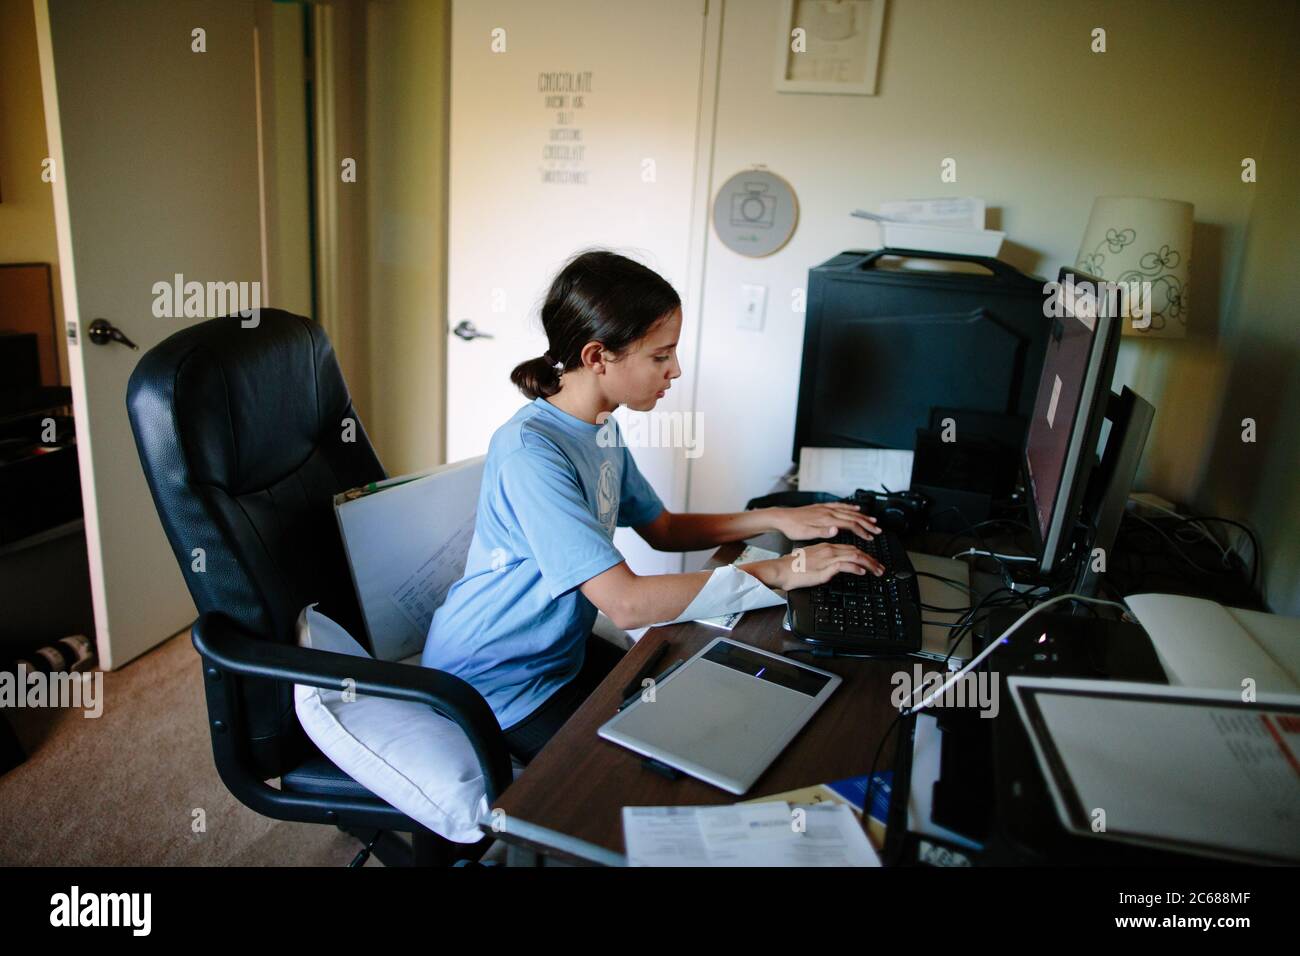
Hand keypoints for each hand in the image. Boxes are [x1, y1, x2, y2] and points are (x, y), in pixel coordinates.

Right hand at [748, 541, 883, 590]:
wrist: (781, 569)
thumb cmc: (792, 567)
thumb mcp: (811, 560)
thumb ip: (823, 560)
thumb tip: (832, 567)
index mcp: (826, 547)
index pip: (850, 548)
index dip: (864, 554)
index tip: (872, 562)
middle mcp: (829, 550)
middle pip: (856, 551)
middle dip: (871, 559)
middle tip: (880, 568)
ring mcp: (828, 558)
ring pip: (855, 556)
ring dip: (869, 564)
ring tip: (877, 571)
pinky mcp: (825, 567)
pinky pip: (845, 565)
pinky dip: (856, 567)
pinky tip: (862, 571)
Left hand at [771, 503, 879, 542]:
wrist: (782, 518)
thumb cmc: (793, 528)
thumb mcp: (806, 534)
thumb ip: (823, 532)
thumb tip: (836, 530)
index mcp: (827, 520)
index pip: (850, 525)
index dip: (862, 531)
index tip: (870, 537)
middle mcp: (828, 512)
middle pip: (853, 517)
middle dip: (867, 524)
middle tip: (878, 530)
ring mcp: (826, 508)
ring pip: (848, 511)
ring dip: (862, 516)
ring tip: (872, 520)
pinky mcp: (822, 507)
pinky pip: (840, 506)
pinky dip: (850, 507)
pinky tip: (855, 508)